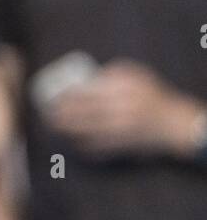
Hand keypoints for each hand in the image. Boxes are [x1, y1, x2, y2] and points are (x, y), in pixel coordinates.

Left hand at [47, 60, 205, 158]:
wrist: (173, 123)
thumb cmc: (151, 93)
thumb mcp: (134, 73)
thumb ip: (109, 72)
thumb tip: (83, 79)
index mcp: (124, 89)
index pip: (88, 93)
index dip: (67, 97)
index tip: (53, 97)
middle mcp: (122, 110)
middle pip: (83, 113)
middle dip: (61, 114)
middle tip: (47, 112)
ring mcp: (122, 130)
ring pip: (86, 131)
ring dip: (66, 130)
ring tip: (53, 125)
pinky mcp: (122, 145)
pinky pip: (96, 147)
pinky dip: (81, 144)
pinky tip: (71, 140)